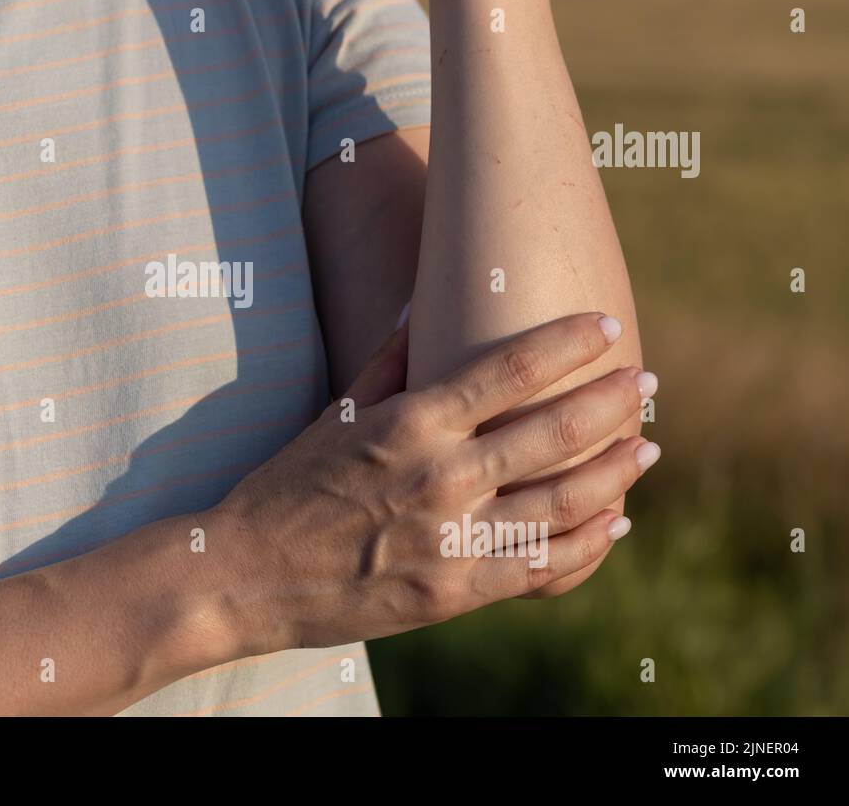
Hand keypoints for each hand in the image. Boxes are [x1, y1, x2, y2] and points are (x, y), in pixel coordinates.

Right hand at [212, 312, 655, 653]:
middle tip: (647, 385)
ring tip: (647, 449)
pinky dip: (587, 544)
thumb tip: (416, 304)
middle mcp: (442, 476)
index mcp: (412, 424)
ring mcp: (454, 539)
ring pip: (564, 502)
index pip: (512, 368)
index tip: (607, 324)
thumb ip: (387, 361)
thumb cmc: (286, 487)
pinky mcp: (456, 592)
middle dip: (612, 403)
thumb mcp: (335, 415)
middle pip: (555, 432)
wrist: (248, 575)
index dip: (569, 341)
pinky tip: (613, 523)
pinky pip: (541, 567)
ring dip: (616, 473)